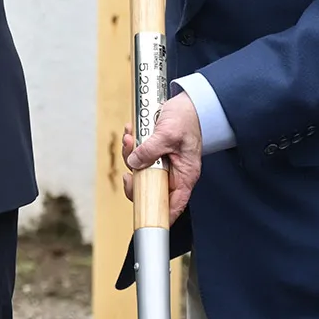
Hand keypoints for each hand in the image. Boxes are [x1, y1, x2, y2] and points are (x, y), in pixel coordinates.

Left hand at [122, 91, 202, 224]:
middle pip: (150, 189)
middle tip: (128, 170)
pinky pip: (138, 155)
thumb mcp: (168, 134)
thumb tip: (135, 163)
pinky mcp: (154, 152)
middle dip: (135, 179)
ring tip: (130, 138)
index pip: (174, 204)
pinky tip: (130, 132)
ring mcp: (163, 163)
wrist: (189, 102)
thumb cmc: (187, 119)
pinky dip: (132, 145)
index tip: (145, 217)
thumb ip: (151, 150)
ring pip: (140, 170)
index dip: (160, 214)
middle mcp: (174, 172)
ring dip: (130, 155)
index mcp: (184, 175)